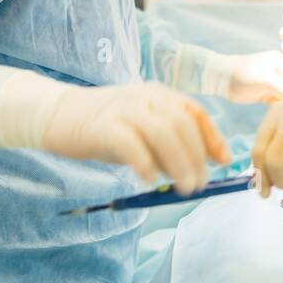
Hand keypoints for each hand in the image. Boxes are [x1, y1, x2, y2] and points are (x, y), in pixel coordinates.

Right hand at [42, 83, 230, 193]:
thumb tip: (198, 169)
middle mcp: (146, 98)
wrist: (58, 114)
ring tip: (184, 188)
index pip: (195, 112)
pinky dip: (146, 165)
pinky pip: (133, 146)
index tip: (223, 162)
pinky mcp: (105, 126)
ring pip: (165, 133)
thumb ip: (168, 144)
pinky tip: (150, 180)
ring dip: (180, 164)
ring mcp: (125, 110)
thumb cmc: (105, 127)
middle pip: (183, 125)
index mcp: (159, 95)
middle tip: (200, 185)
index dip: (213, 138)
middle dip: (198, 158)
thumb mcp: (142, 129)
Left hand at [226, 50, 282, 103]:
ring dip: (282, 104)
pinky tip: (267, 105)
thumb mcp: (267, 82)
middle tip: (275, 101)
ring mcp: (274, 82)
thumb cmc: (242, 76)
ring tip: (269, 102)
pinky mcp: (267, 92)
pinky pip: (278, 102)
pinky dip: (276, 107)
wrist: (220, 79)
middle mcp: (281, 70)